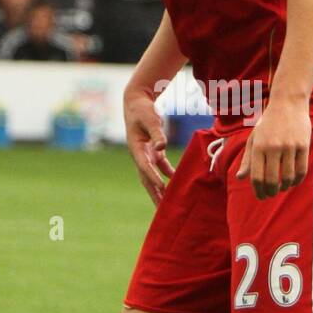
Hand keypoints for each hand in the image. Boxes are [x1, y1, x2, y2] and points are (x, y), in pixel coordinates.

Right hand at [124, 86, 173, 204]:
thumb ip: (157, 132)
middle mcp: (140, 154)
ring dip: (160, 190)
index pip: (144, 165)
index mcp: (136, 148)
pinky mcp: (153, 151)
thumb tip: (162, 146)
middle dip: (154, 194)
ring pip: (153, 176)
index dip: (153, 176)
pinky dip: (168, 174)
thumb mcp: (149, 118)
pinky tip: (176, 182)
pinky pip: (161, 167)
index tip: (162, 187)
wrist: (136, 102)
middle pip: (146, 179)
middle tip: (161, 210)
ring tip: (167, 205)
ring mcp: (146, 154)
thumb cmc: (142, 109)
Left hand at [235, 97, 310, 199]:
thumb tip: (239, 178)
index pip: (256, 177)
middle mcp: (273, 147)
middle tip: (271, 194)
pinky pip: (301, 169)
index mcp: (258, 147)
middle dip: (271, 192)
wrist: (288, 103)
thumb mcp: (254, 139)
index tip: (261, 196)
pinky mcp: (303, 145)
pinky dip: (297, 180)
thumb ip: (247, 159)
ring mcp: (289, 146)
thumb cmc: (268, 124)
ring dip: (284, 187)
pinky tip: (293, 181)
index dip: (258, 191)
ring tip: (282, 188)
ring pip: (287, 177)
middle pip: (271, 180)